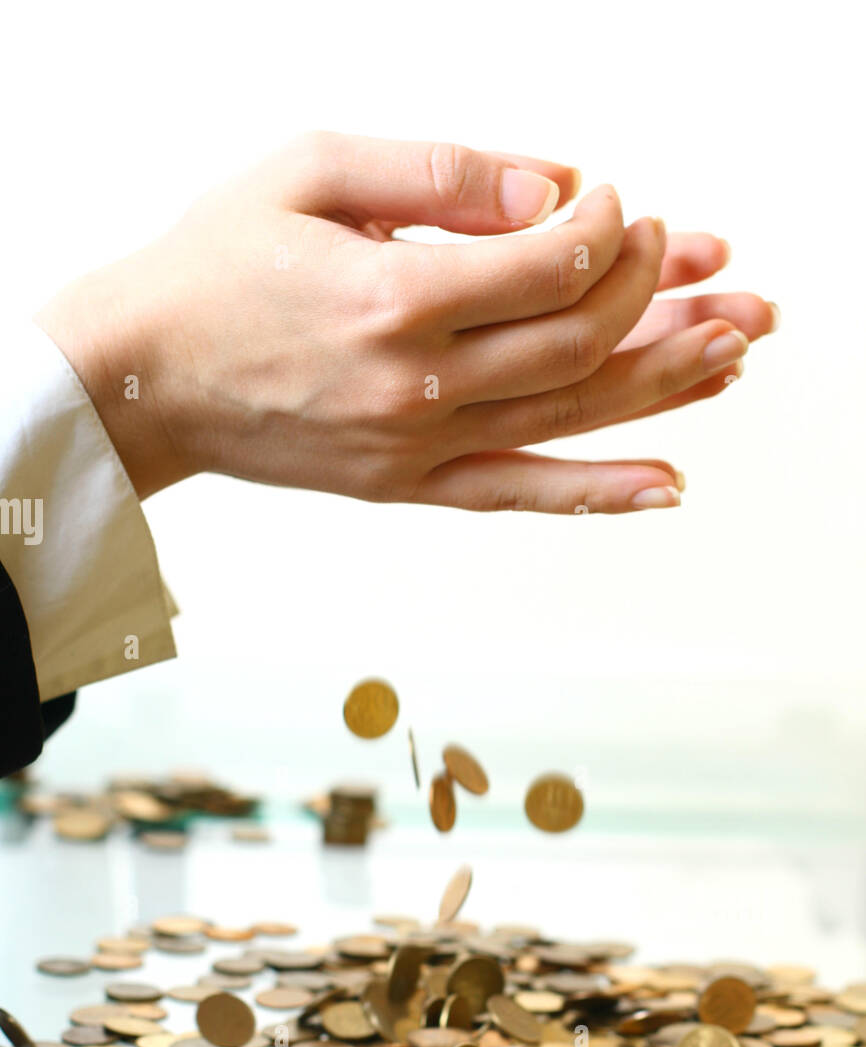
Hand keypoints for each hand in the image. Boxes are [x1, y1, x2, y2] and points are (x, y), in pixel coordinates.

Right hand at [36, 132, 775, 513]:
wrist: (143, 377)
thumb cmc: (214, 268)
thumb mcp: (310, 171)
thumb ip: (439, 174)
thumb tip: (550, 183)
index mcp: (393, 302)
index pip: (550, 264)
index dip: (605, 224)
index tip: (612, 197)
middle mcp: (415, 388)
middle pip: (578, 344)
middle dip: (654, 292)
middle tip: (692, 255)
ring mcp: (415, 450)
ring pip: (570, 417)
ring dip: (664, 383)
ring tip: (735, 351)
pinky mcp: (406, 487)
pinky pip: (519, 495)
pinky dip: (599, 492)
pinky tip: (665, 483)